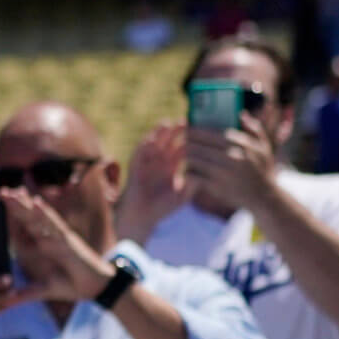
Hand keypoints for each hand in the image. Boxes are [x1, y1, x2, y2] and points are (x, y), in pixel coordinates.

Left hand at [1, 190, 109, 300]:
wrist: (97, 288)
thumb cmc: (74, 286)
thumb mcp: (44, 290)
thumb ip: (25, 293)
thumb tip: (6, 301)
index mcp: (43, 246)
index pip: (25, 229)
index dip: (13, 216)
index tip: (0, 205)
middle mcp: (50, 239)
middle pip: (29, 219)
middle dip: (15, 205)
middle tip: (1, 191)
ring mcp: (59, 238)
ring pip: (39, 218)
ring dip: (26, 205)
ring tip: (13, 192)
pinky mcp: (69, 241)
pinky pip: (55, 224)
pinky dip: (45, 213)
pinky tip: (35, 202)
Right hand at [114, 123, 192, 244]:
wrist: (141, 217)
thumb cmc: (162, 208)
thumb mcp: (182, 196)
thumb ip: (193, 185)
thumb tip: (203, 176)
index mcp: (171, 166)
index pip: (182, 148)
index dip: (190, 139)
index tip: (200, 130)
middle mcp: (159, 161)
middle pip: (169, 141)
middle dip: (177, 131)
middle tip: (186, 121)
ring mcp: (146, 163)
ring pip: (154, 143)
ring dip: (159, 133)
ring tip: (168, 124)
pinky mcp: (134, 167)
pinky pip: (139, 153)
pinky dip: (144, 145)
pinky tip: (151, 139)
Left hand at [182, 113, 280, 213]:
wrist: (264, 197)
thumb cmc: (262, 168)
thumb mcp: (263, 146)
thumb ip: (254, 128)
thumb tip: (240, 113)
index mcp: (239, 143)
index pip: (209, 132)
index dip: (195, 130)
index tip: (187, 128)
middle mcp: (230, 156)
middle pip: (197, 145)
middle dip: (186, 142)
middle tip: (180, 141)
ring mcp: (222, 172)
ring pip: (192, 159)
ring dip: (185, 156)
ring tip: (182, 155)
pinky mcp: (215, 186)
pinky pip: (193, 175)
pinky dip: (187, 172)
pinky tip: (187, 170)